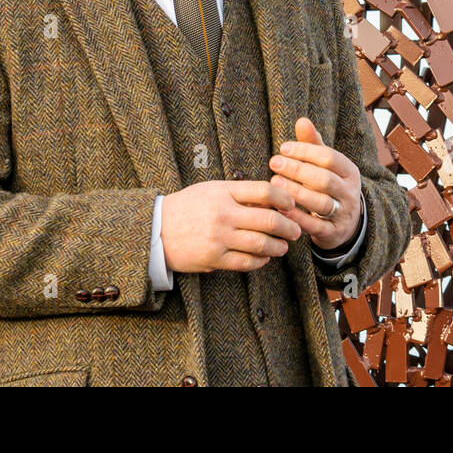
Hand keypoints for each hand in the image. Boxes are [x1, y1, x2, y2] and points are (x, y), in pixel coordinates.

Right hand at [160, 180, 302, 273]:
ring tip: (283, 246)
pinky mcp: (214, 259)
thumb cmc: (188, 206)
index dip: (285, 198)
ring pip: (261, 244)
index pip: (264, 191)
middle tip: (296, 230)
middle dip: (289, 227)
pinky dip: (261, 261)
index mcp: (223, 192)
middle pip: (269, 220)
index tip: (291, 204)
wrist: (156, 230)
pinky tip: (265, 257)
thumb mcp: (212, 190)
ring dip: (278, 246)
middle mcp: (223, 214)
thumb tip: (273, 201)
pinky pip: (247, 263)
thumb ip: (240, 194)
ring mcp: (219, 238)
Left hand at [269, 117, 362, 250]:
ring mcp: (343, 213)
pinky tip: (280, 208)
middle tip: (274, 162)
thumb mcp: (325, 165)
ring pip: (321, 203)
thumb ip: (313, 144)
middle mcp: (350, 192)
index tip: (283, 148)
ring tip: (274, 182)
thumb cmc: (328, 185)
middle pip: (324, 180)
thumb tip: (302, 120)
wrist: (345, 223)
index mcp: (349, 171)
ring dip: (296, 192)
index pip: (329, 157)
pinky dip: (298, 217)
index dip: (305, 151)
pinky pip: (315, 226)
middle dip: (297, 170)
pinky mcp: (333, 233)